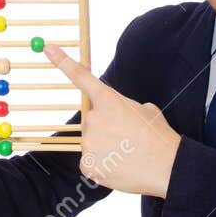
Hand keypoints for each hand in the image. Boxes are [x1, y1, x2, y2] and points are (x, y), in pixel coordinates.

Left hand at [45, 45, 180, 197]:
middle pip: (92, 119)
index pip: (81, 77)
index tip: (48, 48)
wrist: (168, 168)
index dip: (63, 62)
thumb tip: (116, 113)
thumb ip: (124, 106)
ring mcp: (88, 143)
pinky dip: (103, 164)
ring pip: (92, 141)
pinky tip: (121, 165)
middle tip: (128, 137)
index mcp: (109, 101)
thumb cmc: (159, 138)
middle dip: (106, 126)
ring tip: (128, 153)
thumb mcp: (146, 110)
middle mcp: (94, 119)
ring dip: (105, 146)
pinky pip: (90, 161)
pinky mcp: (86, 165)